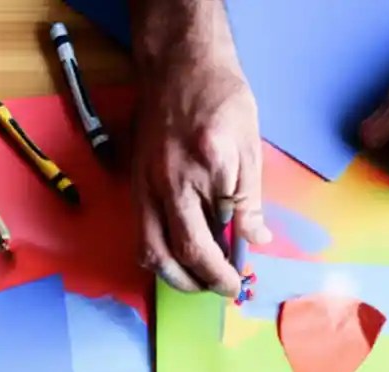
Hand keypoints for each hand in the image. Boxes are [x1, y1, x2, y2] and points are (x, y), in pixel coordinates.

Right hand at [131, 1, 270, 295]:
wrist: (179, 65)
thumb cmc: (221, 98)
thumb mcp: (250, 146)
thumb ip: (250, 199)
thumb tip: (254, 240)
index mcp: (208, 168)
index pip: (215, 237)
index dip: (226, 268)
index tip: (238, 281)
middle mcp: (171, 181)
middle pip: (179, 252)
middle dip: (201, 282)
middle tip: (221, 289)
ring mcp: (146, 183)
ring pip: (150, 249)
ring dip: (174, 277)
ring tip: (197, 282)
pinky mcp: (134, 183)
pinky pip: (139, 232)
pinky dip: (156, 255)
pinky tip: (174, 258)